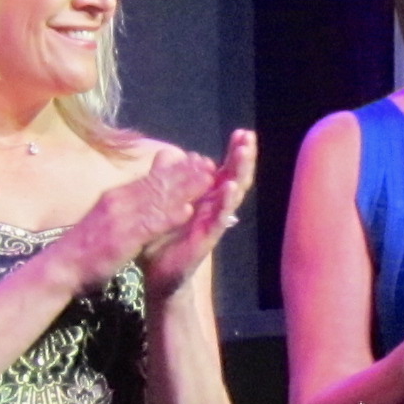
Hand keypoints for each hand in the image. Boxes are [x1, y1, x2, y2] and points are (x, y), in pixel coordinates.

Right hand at [55, 148, 208, 290]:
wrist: (61, 267)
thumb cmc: (85, 247)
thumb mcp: (106, 217)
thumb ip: (124, 204)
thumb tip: (140, 192)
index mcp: (116, 197)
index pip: (149, 179)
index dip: (174, 169)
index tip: (195, 161)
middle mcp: (119, 201)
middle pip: (157, 183)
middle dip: (185, 172)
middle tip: (209, 162)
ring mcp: (120, 218)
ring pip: (157, 199)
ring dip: (184, 188)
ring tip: (207, 179)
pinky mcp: (122, 238)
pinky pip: (149, 226)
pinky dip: (168, 217)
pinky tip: (187, 211)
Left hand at [142, 128, 257, 300]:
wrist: (155, 271)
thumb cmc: (162, 237)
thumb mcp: (160, 201)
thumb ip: (165, 177)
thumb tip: (169, 152)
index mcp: (207, 196)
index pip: (226, 169)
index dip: (235, 152)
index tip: (241, 132)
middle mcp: (215, 206)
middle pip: (235, 177)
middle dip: (243, 157)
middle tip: (248, 136)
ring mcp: (214, 221)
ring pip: (233, 194)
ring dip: (239, 173)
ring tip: (244, 153)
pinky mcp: (207, 237)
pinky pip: (219, 217)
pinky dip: (225, 202)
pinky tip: (228, 187)